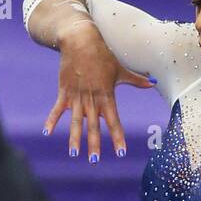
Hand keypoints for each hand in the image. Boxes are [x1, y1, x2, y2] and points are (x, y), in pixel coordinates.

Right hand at [43, 22, 152, 161]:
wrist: (80, 40)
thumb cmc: (103, 54)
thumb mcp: (120, 68)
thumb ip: (136, 80)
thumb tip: (154, 83)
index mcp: (106, 96)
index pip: (114, 121)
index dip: (117, 137)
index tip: (121, 151)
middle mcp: (91, 99)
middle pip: (93, 126)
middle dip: (94, 143)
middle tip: (94, 160)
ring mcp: (76, 96)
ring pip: (75, 121)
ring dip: (74, 137)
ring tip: (74, 153)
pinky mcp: (64, 91)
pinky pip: (57, 108)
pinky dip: (52, 120)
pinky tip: (47, 132)